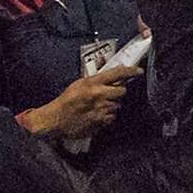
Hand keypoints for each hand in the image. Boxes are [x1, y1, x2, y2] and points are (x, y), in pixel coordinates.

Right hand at [24, 65, 142, 141]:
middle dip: (118, 92)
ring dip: (111, 105)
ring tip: (98, 106)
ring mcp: (101, 109)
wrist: (54, 120)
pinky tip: (96, 115)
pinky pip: (112, 117)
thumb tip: (112, 75)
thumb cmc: (66, 101)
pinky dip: (107, 116)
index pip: (117, 73)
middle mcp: (100, 95)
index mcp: (93, 83)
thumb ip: (96, 80)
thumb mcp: (79, 84)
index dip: (131, 71)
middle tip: (110, 94)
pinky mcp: (101, 122)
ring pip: (117, 105)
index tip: (138, 71)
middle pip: (122, 91)